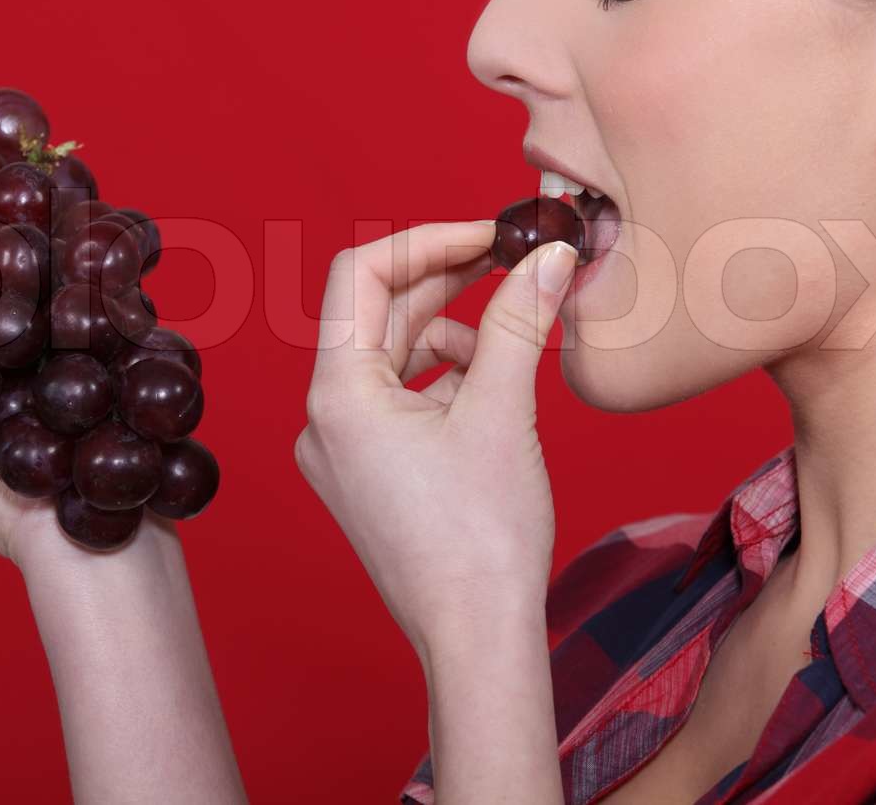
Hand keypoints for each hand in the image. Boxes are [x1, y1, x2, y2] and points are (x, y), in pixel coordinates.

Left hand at [295, 221, 578, 655]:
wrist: (477, 639)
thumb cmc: (482, 540)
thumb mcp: (504, 413)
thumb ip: (519, 321)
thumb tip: (548, 256)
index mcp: (338, 396)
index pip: (362, 276)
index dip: (426, 241)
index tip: (489, 234)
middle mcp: (327, 420)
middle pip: (379, 314)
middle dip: (447, 280)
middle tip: (514, 257)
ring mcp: (344, 452)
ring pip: (394, 357)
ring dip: (451, 329)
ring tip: (515, 327)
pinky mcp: (370, 476)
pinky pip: (401, 400)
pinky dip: (446, 378)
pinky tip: (494, 382)